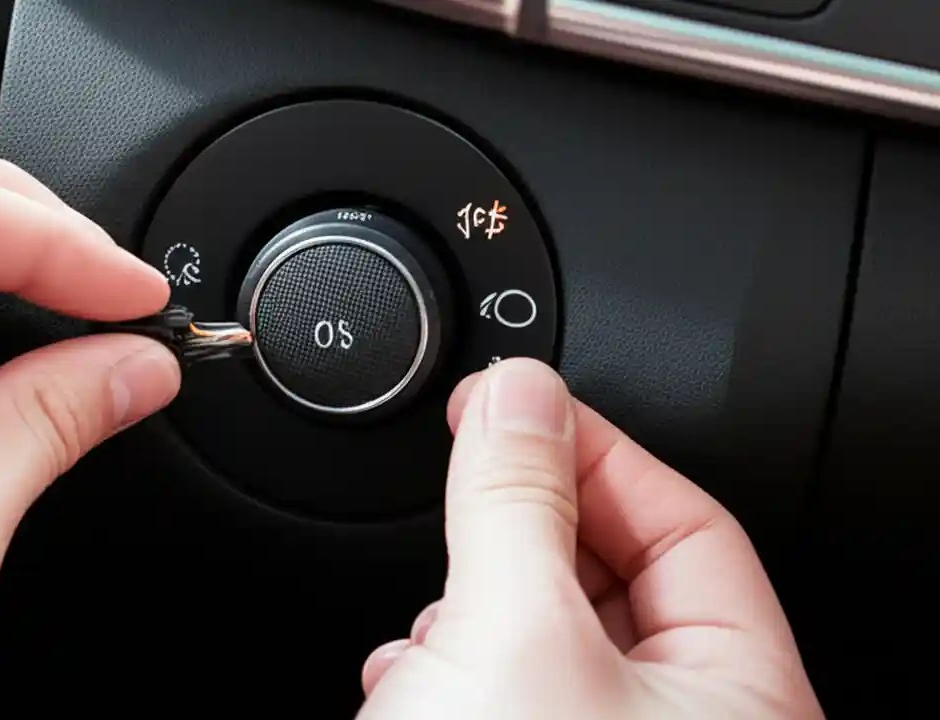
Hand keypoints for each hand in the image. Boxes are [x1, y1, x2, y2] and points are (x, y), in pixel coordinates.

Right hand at [358, 359, 822, 718]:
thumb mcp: (510, 629)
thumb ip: (516, 498)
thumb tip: (518, 395)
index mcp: (742, 700)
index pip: (689, 522)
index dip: (597, 448)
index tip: (517, 403)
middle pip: (609, 571)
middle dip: (520, 534)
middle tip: (471, 479)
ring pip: (542, 629)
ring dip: (473, 610)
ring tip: (437, 622)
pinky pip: (502, 681)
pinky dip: (452, 665)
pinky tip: (417, 677)